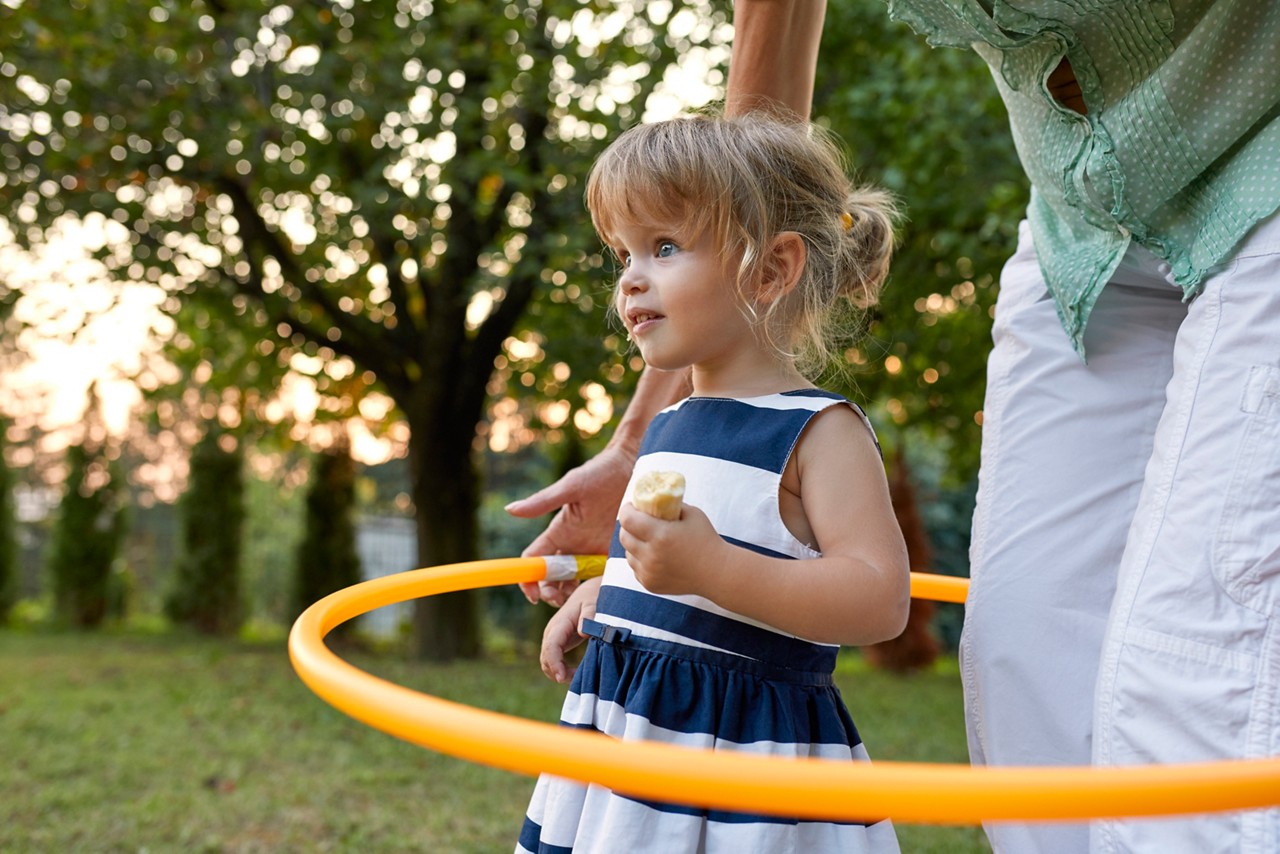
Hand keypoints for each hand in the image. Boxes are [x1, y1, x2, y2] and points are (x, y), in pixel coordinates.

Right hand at [506, 444, 634, 604]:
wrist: (633, 468)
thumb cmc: (600, 472)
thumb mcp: (571, 487)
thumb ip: (543, 501)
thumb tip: (510, 509)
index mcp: (559, 532)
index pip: (535, 560)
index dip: (528, 578)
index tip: (532, 593)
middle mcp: (574, 545)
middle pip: (553, 578)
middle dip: (551, 593)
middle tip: (560, 601)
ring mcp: (594, 551)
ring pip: (576, 582)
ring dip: (572, 595)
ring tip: (579, 601)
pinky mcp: (614, 554)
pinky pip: (602, 577)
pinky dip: (597, 590)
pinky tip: (602, 595)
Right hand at [540, 577, 600, 683]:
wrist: (588, 594)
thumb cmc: (592, 598)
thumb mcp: (593, 603)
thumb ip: (589, 615)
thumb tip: (584, 632)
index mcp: (560, 624)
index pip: (551, 646)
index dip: (555, 663)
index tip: (562, 678)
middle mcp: (551, 632)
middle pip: (546, 658)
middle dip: (557, 672)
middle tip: (577, 681)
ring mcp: (552, 638)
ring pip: (547, 663)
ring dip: (559, 674)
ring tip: (579, 678)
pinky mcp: (558, 643)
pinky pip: (553, 661)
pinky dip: (561, 671)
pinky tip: (577, 674)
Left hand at [617, 501, 725, 596]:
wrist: (717, 572)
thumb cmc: (706, 539)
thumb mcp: (691, 513)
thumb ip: (671, 505)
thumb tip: (654, 497)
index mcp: (660, 535)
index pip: (627, 519)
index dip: (627, 509)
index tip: (632, 506)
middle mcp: (651, 556)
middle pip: (624, 537)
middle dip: (628, 526)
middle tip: (637, 520)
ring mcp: (649, 573)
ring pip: (628, 554)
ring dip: (634, 544)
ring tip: (646, 539)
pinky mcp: (650, 585)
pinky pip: (636, 568)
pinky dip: (640, 560)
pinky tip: (652, 555)